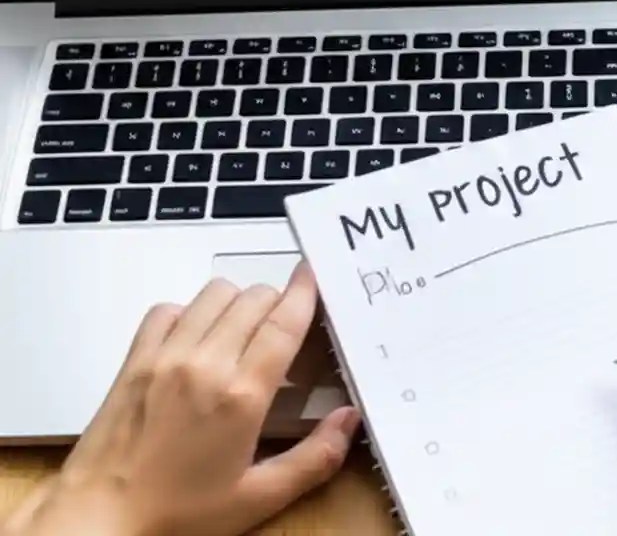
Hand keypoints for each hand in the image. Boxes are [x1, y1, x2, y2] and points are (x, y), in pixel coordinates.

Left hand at [3, 262, 359, 535]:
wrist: (98, 521)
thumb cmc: (174, 515)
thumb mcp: (258, 498)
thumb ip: (314, 458)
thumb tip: (348, 421)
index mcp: (241, 397)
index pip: (283, 323)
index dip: (305, 293)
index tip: (314, 275)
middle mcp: (203, 366)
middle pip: (252, 299)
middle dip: (277, 301)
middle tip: (287, 322)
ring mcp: (164, 358)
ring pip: (212, 295)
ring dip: (237, 302)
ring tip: (245, 329)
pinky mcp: (134, 361)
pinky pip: (167, 309)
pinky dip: (189, 311)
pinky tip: (198, 337)